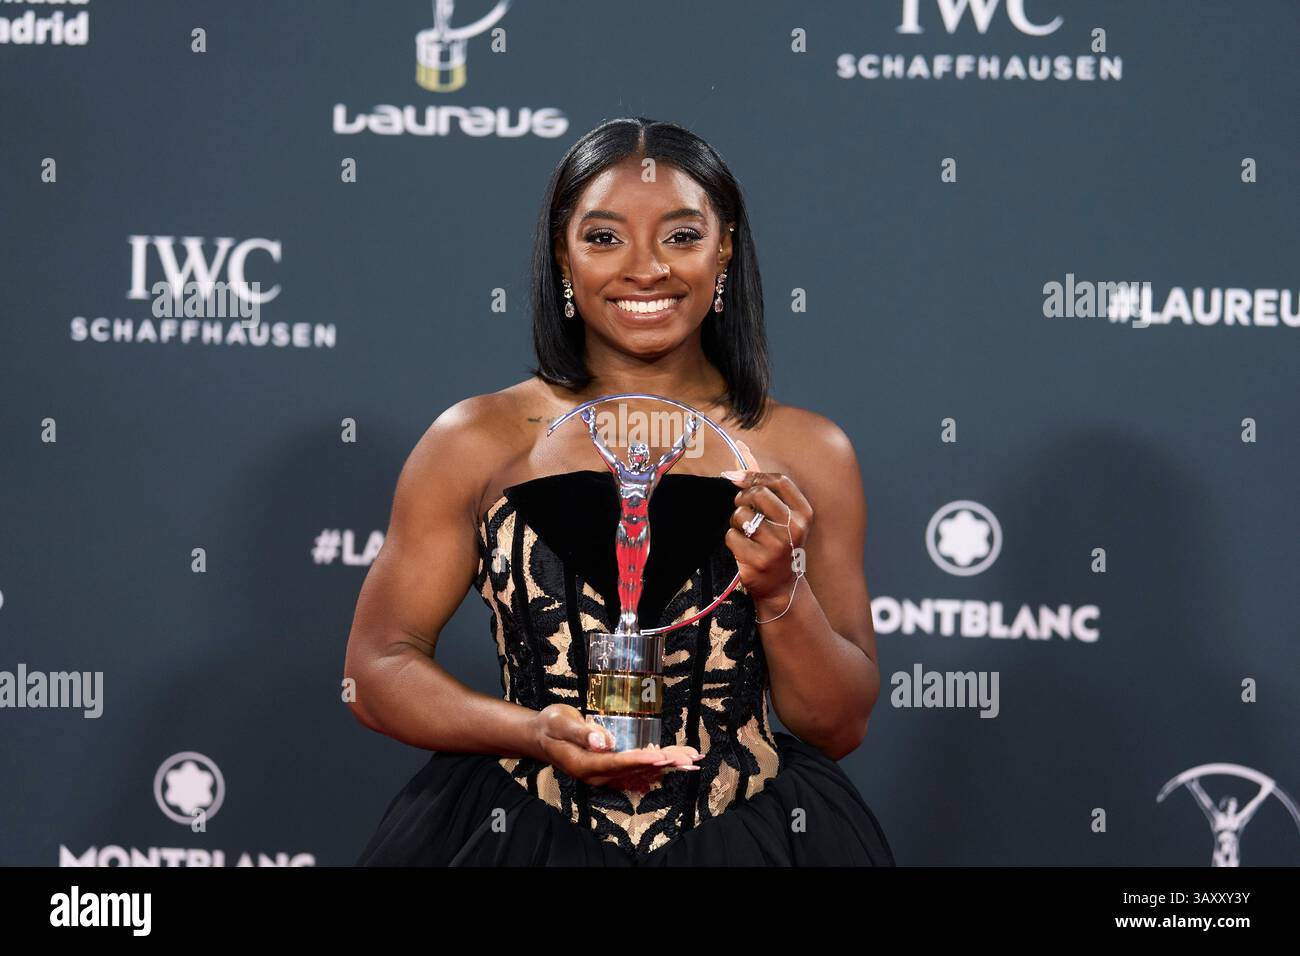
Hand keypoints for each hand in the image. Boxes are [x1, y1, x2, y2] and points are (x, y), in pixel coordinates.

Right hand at [530, 704, 701, 790]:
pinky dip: (658, 766)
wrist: (542, 737)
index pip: (617, 763)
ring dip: (667, 766)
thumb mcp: (561, 723)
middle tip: (689, 760)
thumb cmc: (551, 725)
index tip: (661, 756)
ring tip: (692, 760)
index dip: (640, 760)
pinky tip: (676, 766)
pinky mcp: (611, 770)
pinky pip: (638, 770)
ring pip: (641, 771)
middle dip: (664, 765)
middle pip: (635, 770)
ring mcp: (605, 775)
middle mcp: (598, 775)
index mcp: (585, 765)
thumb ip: (581, 732)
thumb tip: (602, 743)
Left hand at [721, 439, 810, 609]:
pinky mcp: (758, 561)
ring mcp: (777, 546)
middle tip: (742, 507)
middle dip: (743, 498)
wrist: (781, 587)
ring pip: (741, 515)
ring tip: (746, 533)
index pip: (778, 481)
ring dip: (736, 521)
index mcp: (804, 513)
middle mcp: (794, 528)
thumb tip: (737, 456)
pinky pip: (731, 536)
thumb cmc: (779, 544)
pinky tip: (743, 548)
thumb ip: (765, 487)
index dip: (755, 476)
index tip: (737, 478)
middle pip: (758, 494)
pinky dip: (732, 539)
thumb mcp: (784, 517)